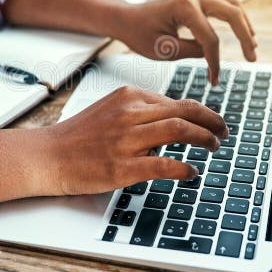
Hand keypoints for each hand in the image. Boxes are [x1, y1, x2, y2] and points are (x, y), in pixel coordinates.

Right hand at [36, 86, 227, 195]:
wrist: (48, 155)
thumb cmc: (79, 136)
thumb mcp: (110, 110)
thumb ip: (140, 112)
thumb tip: (173, 120)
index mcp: (128, 97)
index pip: (176, 101)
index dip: (202, 112)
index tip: (213, 121)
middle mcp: (130, 114)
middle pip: (184, 112)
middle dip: (212, 121)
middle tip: (224, 133)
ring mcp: (126, 140)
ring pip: (179, 131)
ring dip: (204, 139)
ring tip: (214, 147)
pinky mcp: (122, 167)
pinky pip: (163, 164)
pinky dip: (184, 168)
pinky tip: (191, 173)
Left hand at [113, 0, 256, 84]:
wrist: (126, 18)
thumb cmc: (139, 34)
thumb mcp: (163, 49)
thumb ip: (191, 50)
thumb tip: (211, 53)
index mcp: (184, 7)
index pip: (210, 38)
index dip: (215, 62)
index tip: (214, 80)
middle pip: (232, 13)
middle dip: (245, 37)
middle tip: (252, 58)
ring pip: (232, 5)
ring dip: (245, 25)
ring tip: (253, 46)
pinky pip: (225, 6)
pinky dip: (236, 19)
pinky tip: (244, 34)